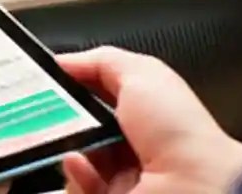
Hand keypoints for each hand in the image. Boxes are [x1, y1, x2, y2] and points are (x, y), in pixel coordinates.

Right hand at [57, 47, 241, 193]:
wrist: (194, 184)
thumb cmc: (180, 130)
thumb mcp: (142, 73)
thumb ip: (102, 62)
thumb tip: (64, 61)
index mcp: (141, 111)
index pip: (94, 96)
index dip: (70, 89)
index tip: (47, 83)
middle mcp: (129, 145)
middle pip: (79, 129)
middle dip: (60, 119)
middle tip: (50, 111)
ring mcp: (118, 177)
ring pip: (72, 160)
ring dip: (64, 147)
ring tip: (69, 139)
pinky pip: (76, 188)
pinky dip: (73, 175)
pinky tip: (76, 162)